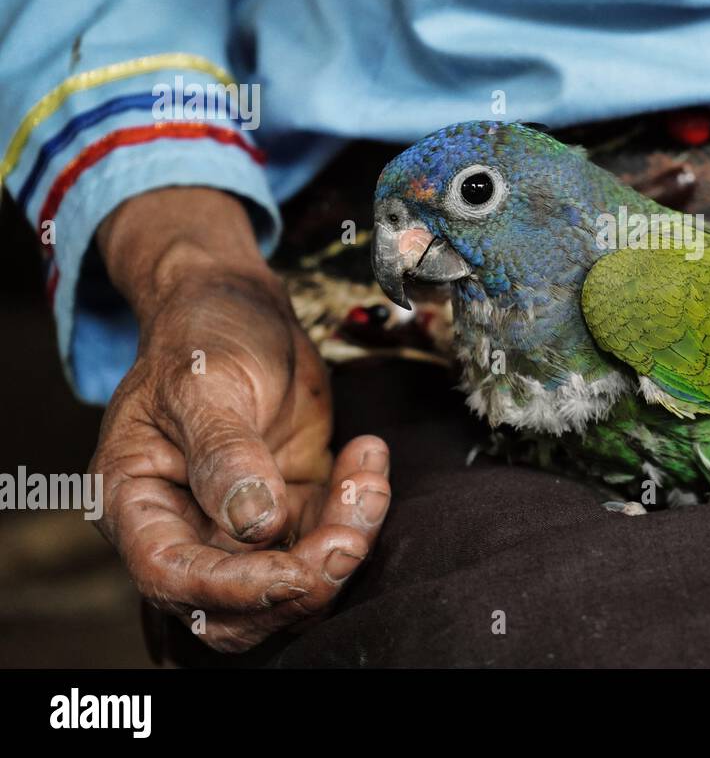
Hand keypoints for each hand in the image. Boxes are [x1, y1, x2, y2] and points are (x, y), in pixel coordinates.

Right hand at [90, 188, 390, 651]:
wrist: (238, 306)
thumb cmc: (202, 336)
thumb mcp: (203, 383)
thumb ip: (224, 454)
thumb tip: (254, 524)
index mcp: (137, 501)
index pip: (171, 575)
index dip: (232, 590)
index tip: (294, 574)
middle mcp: (184, 526)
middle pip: (237, 605)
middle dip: (301, 582)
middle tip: (350, 536)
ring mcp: (240, 523)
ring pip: (293, 580)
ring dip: (343, 542)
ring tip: (368, 475)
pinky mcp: (290, 506)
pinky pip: (328, 536)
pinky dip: (358, 510)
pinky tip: (368, 456)